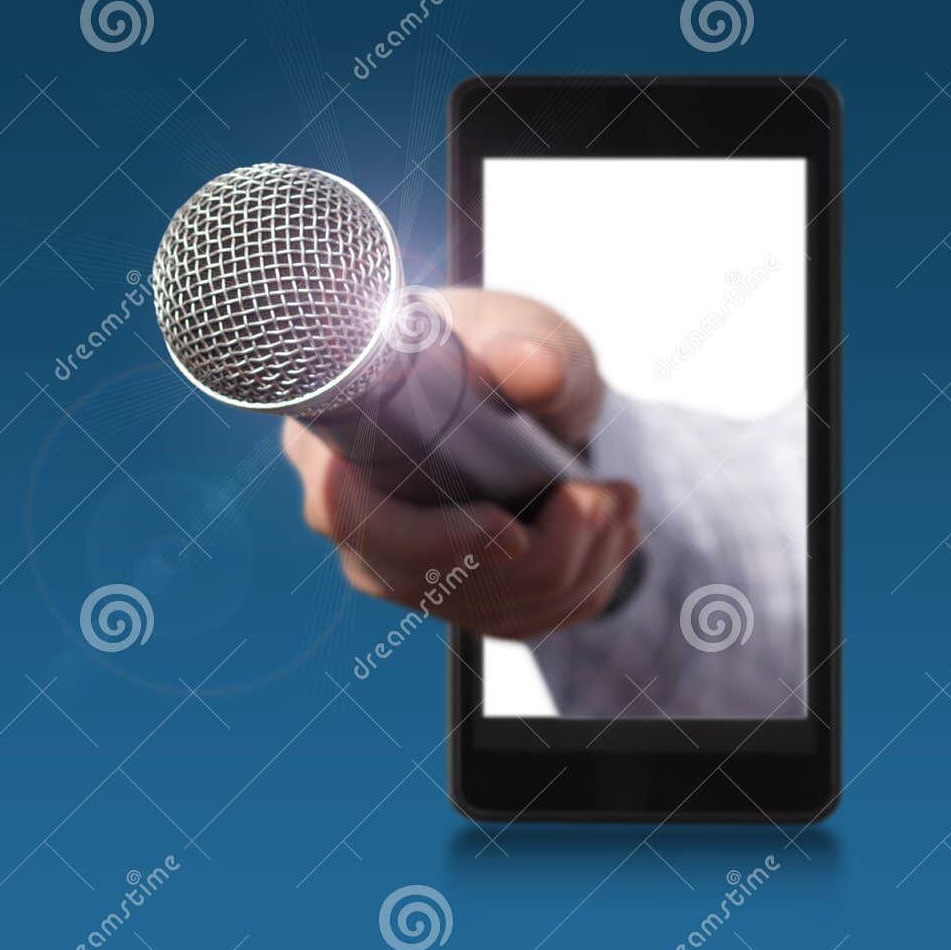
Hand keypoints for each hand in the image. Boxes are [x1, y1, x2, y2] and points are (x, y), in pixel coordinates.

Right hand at [284, 288, 639, 637]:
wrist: (501, 381)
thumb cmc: (486, 347)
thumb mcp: (513, 328)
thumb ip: (525, 346)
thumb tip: (533, 370)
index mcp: (333, 444)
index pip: (351, 517)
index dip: (432, 540)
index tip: (513, 530)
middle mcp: (352, 520)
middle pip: (428, 581)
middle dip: (539, 555)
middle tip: (601, 498)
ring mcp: (398, 568)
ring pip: (486, 609)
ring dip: (577, 566)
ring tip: (617, 501)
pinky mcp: (451, 597)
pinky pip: (519, 622)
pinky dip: (582, 586)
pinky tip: (609, 533)